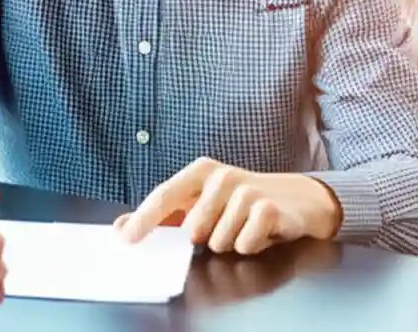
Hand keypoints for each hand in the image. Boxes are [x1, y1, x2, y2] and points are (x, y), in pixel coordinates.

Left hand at [115, 157, 340, 254]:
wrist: (296, 198)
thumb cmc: (240, 202)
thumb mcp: (202, 202)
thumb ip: (163, 215)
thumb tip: (121, 227)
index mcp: (200, 171)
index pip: (164, 195)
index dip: (144, 219)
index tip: (127, 239)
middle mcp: (221, 176)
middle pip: (192, 230)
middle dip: (206, 237)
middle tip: (225, 224)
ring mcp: (245, 190)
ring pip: (218, 242)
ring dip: (230, 242)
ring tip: (243, 227)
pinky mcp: (267, 208)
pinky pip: (243, 245)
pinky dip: (250, 245)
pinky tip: (260, 231)